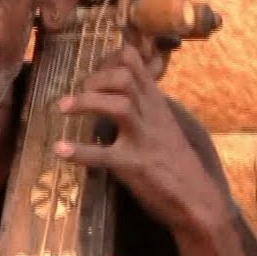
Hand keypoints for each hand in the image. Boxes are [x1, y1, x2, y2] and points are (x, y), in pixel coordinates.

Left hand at [53, 44, 231, 238]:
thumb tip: (121, 83)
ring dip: (86, 102)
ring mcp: (143, 139)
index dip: (107, 59)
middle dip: (96, 79)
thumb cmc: (174, 159)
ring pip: (118, 106)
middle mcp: (150, 115)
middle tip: (80, 92)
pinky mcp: (133, 165)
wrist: (196, 197)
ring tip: (64, 108)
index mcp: (155, 102)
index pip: (134, 62)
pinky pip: (103, 155)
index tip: (92, 69)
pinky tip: (60, 149)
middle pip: (124, 78)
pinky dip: (79, 151)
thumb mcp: (162, 121)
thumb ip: (143, 101)